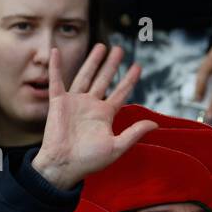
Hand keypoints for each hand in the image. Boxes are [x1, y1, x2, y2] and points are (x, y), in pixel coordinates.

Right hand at [30, 43, 158, 189]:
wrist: (63, 165)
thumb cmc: (89, 160)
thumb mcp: (117, 147)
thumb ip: (135, 133)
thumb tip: (155, 124)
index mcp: (104, 115)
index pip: (120, 93)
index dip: (129, 80)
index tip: (138, 66)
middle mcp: (90, 106)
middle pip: (104, 80)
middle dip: (112, 65)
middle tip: (120, 49)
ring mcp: (74, 102)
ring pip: (85, 76)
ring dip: (92, 61)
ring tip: (101, 46)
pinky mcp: (58, 102)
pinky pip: (56, 81)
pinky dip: (56, 67)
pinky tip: (56, 52)